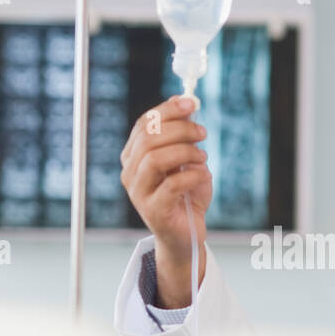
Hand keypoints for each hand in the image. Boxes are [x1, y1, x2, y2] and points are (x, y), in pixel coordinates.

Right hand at [119, 95, 210, 305]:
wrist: (187, 234)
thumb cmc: (187, 194)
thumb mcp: (187, 159)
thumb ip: (183, 134)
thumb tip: (187, 102)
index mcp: (134, 156)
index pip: (144, 124)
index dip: (168, 110)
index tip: (192, 103)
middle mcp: (130, 173)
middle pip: (148, 138)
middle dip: (179, 129)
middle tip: (202, 132)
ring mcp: (139, 193)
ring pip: (155, 159)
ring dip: (185, 151)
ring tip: (203, 156)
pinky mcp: (153, 211)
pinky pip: (172, 184)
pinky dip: (193, 175)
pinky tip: (203, 176)